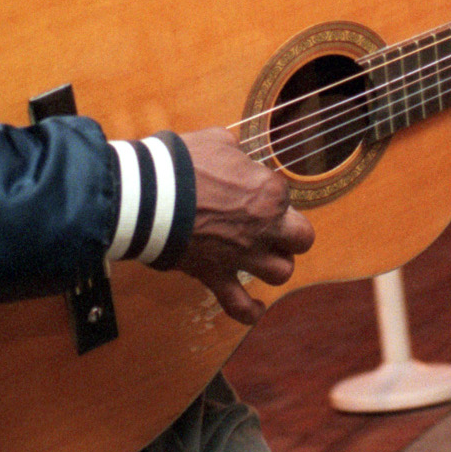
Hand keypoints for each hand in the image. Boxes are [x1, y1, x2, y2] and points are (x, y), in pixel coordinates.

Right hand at [172, 127, 314, 325]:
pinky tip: (258, 308)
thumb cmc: (183, 163)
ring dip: (275, 266)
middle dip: (292, 235)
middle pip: (302, 239)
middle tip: (274, 229)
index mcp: (269, 191)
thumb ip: (235, 151)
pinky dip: (251, 311)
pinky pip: (240, 305)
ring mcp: (242, 254)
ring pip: (281, 272)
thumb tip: (234, 155)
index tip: (247, 189)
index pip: (284, 195)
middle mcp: (265, 227)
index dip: (268, 192)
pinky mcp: (216, 275)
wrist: (148, 194)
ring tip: (263, 258)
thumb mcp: (217, 140)